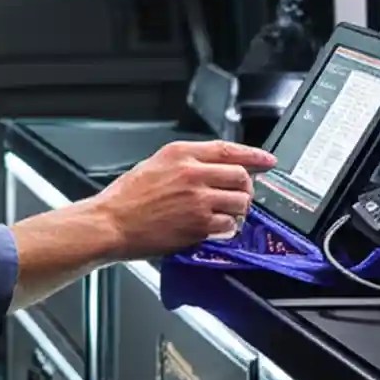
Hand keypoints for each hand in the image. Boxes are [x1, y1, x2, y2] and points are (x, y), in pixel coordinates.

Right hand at [90, 140, 275, 259]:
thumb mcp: (154, 165)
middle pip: (241, 176)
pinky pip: (229, 226)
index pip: (229, 150)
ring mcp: (198, 200)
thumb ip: (185, 163)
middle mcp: (193, 173)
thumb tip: (214, 168)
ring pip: (240, 202)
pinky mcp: (199, 225)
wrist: (111, 223)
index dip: (254, 155)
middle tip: (238, 196)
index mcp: (180, 153)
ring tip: (225, 215)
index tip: (268, 161)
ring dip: (238, 211)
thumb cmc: (126, 198)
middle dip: (245, 188)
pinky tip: (214, 229)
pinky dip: (226, 229)